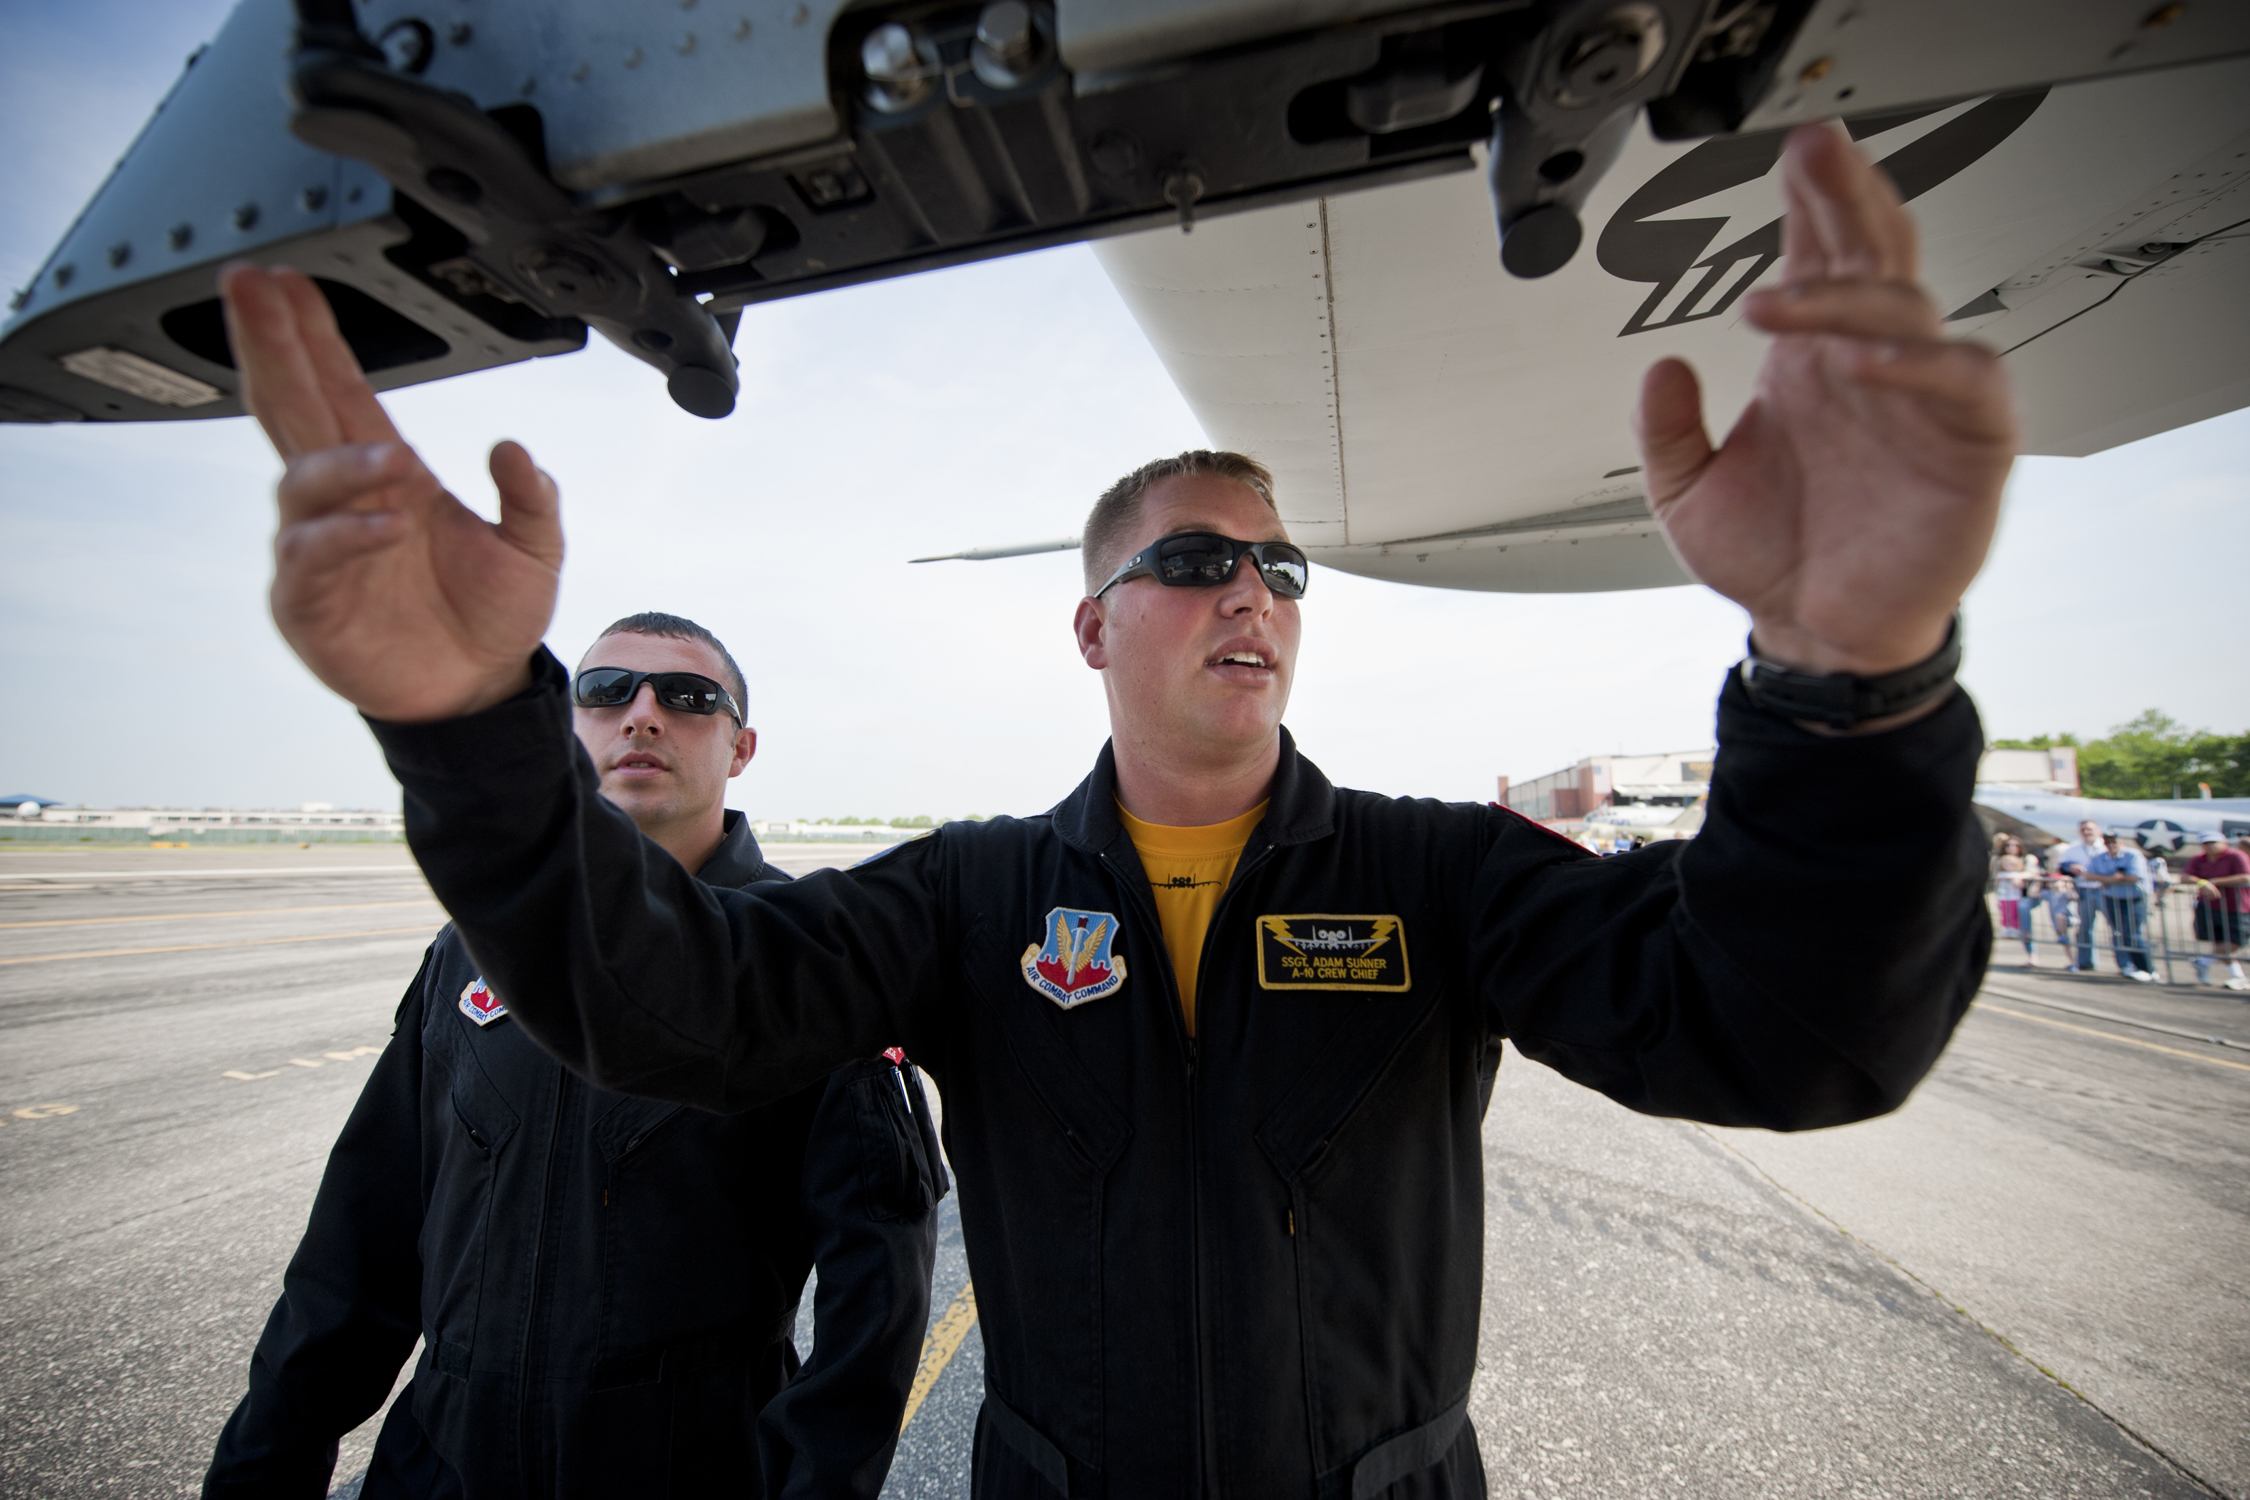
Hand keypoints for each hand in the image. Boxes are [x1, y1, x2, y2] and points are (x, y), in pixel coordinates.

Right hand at [219, 263, 560, 721]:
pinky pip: (312, 557)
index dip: (308, 334)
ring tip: (396, 466)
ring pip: (303, 483)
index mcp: (386, 469)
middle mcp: (343, 498)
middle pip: (291, 406)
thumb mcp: (535, 549)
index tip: (285, 283)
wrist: (478, 690)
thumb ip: (530, 498)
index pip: (336, 385)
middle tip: (252, 293)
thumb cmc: (491, 614)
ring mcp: (319, 546)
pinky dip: (346, 535)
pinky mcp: (309, 601)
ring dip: (343, 466)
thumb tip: (512, 449)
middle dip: (269, 347)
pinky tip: (385, 524)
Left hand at [1634, 124, 2015, 680]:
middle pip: (1873, 253)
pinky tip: (1863, 360)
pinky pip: (1965, 382)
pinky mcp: (1969, 446)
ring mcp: (1922, 399)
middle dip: (1846, 196)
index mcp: (1812, 361)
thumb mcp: (1685, 494)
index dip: (1810, 200)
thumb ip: (1664, 431)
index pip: (1822, 256)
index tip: (1789, 155)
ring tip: (1773, 302)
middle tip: (1815, 150)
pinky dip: (1921, 361)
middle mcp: (1870, 366)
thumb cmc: (1771, 557)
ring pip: (1907, 308)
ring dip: (1845, 293)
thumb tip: (1660, 367)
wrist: (1815, 633)